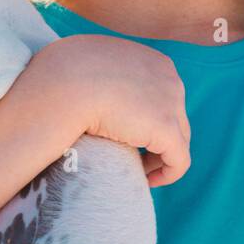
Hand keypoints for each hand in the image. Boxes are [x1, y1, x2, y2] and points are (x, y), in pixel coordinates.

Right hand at [51, 34, 190, 186]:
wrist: (64, 83)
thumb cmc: (64, 74)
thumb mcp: (90, 64)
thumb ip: (104, 74)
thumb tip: (92, 89)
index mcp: (153, 61)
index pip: (162, 95)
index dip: (147, 118)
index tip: (128, 134)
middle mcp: (169, 78)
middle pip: (174, 116)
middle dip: (156, 137)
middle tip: (133, 156)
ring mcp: (171, 102)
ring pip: (178, 138)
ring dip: (159, 155)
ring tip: (138, 169)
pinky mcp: (166, 129)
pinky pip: (179, 160)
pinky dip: (168, 174)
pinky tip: (147, 181)